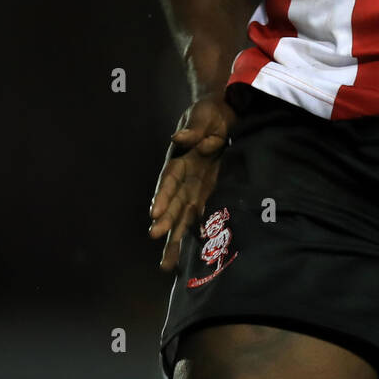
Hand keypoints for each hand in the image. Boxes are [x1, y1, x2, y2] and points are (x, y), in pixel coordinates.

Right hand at [148, 92, 236, 271]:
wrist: (224, 114)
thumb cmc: (208, 113)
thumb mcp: (202, 116)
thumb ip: (194, 130)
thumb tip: (178, 139)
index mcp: (177, 160)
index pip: (168, 180)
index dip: (162, 196)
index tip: (155, 213)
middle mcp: (183, 177)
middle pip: (173, 203)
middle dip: (166, 222)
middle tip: (157, 239)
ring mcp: (194, 186)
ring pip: (183, 215)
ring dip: (176, 237)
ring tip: (166, 264)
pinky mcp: (208, 190)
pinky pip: (202, 212)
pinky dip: (198, 229)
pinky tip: (196, 248)